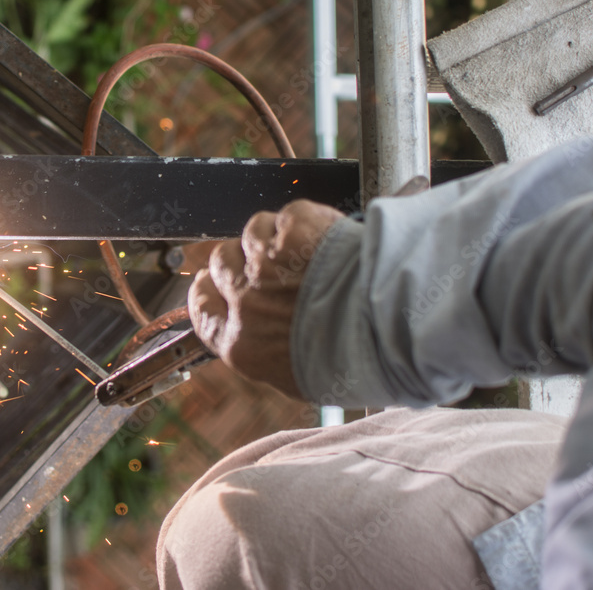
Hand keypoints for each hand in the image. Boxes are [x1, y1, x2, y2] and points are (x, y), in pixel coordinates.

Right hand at [188, 200, 344, 398]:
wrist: (389, 329)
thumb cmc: (352, 362)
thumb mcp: (297, 377)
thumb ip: (266, 351)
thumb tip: (257, 336)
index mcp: (240, 343)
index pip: (202, 308)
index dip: (208, 289)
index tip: (212, 282)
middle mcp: (245, 301)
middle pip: (220, 263)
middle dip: (240, 260)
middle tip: (267, 263)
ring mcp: (267, 261)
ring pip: (250, 233)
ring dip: (271, 238)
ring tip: (304, 251)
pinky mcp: (295, 229)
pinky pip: (285, 216)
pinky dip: (302, 223)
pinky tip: (323, 238)